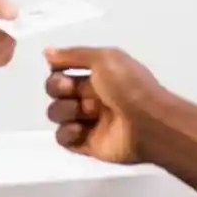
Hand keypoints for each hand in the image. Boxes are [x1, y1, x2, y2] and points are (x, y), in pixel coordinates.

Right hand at [44, 47, 163, 163]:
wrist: (149, 123)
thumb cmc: (129, 86)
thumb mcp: (105, 57)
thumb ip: (73, 54)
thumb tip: (47, 53)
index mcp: (98, 75)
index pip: (62, 71)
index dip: (58, 71)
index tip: (62, 71)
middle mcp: (91, 96)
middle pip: (55, 91)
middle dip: (58, 88)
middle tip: (72, 90)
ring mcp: (89, 121)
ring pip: (56, 113)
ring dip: (65, 110)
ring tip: (87, 112)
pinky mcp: (86, 143)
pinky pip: (62, 138)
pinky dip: (67, 133)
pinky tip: (81, 129)